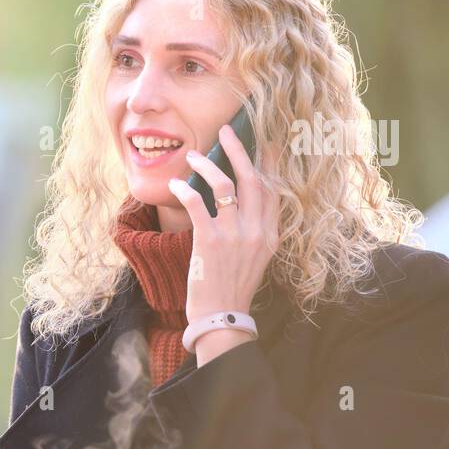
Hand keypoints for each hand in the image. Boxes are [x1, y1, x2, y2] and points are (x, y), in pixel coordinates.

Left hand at [167, 123, 279, 323]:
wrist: (221, 317)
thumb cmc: (233, 286)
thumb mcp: (255, 256)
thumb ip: (254, 229)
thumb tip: (242, 200)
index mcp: (270, 234)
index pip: (272, 189)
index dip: (267, 162)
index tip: (261, 141)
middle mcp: (256, 231)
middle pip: (252, 178)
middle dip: (239, 150)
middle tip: (227, 131)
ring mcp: (233, 236)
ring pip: (225, 185)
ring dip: (207, 165)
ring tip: (193, 155)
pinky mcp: (209, 242)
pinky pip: (196, 204)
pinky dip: (185, 189)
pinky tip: (176, 183)